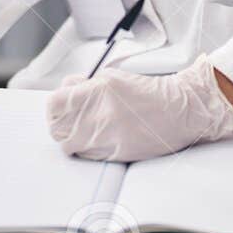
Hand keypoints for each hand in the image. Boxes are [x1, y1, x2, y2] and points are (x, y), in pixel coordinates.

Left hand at [45, 56, 232, 161]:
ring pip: (69, 145)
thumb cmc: (148, 92)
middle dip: (57, 123)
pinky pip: (88, 155)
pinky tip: (95, 139)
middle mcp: (102, 115)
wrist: (180, 110)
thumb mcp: (113, 78)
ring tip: (80, 130)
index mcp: (99, 91)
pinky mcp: (118, 154)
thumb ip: (85, 85)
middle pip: (57, 128)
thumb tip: (65, 91)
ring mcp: (109, 136)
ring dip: (70, 137)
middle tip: (64, 120)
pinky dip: (85, 148)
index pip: (56, 103)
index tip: (57, 106)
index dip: (53, 106)